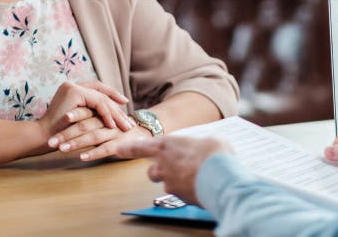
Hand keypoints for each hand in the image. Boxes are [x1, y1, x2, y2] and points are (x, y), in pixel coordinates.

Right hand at [39, 81, 133, 149]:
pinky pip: (97, 102)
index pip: (97, 88)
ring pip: (101, 98)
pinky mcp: (74, 92)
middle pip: (101, 93)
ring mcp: (72, 87)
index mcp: (72, 89)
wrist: (43, 138)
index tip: (124, 102)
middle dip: (117, 107)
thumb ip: (90, 112)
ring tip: (125, 126)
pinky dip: (106, 114)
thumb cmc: (60, 134)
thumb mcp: (79, 120)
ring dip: (115, 113)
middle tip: (129, 119)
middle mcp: (72, 85)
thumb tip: (112, 114)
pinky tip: (112, 125)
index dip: (112, 94)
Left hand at [57, 122, 152, 160]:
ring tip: (61, 149)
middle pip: (86, 124)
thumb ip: (90, 117)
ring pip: (93, 136)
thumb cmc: (119, 128)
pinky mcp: (121, 144)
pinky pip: (106, 148)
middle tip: (51, 141)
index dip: (73, 114)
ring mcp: (115, 132)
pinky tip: (81, 157)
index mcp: (104, 113)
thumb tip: (65, 120)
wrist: (144, 134)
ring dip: (76, 142)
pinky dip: (93, 152)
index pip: (86, 111)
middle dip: (66, 133)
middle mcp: (109, 121)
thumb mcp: (104, 119)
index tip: (57, 120)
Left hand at [116, 136, 231, 204]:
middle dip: (160, 170)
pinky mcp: (177, 196)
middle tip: (176, 166)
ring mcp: (169, 182)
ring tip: (194, 176)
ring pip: (167, 183)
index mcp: (166, 146)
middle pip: (152, 170)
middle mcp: (162, 165)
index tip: (118, 150)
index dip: (128, 149)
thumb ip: (197, 145)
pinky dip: (187, 189)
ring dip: (176, 180)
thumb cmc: (213, 154)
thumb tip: (203, 148)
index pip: (139, 147)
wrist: (220, 176)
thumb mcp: (207, 140)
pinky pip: (180, 193)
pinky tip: (200, 185)